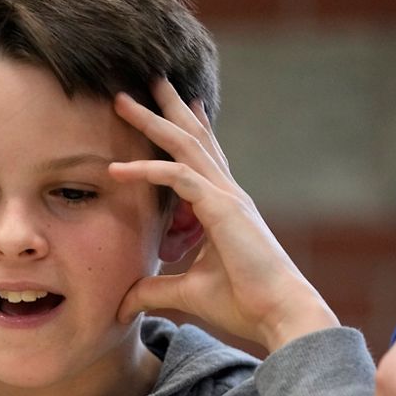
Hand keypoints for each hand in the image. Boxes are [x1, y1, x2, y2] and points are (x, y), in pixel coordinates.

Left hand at [109, 79, 338, 352]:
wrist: (279, 316)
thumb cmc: (243, 304)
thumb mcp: (185, 293)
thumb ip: (153, 291)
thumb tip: (122, 305)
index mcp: (225, 206)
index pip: (203, 158)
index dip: (190, 129)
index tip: (178, 104)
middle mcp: (227, 193)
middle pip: (194, 137)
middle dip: (168, 107)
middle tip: (147, 79)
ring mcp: (227, 197)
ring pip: (185, 145)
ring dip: (152, 120)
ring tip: (122, 99)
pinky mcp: (223, 210)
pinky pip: (179, 178)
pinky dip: (146, 170)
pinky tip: (116, 169)